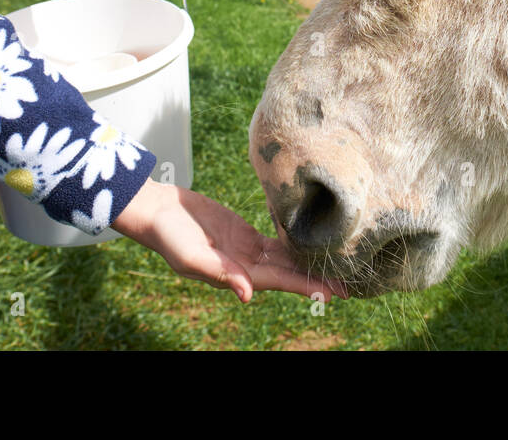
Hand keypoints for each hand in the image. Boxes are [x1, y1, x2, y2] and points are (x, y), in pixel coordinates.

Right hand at [111, 179, 347, 303]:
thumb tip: (247, 295)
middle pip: (290, 272)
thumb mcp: (191, 257)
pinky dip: (293, 242)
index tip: (336, 293)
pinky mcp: (243, 232)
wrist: (156, 212)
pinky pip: (275, 240)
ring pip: (285, 257)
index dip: (308, 286)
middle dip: (317, 278)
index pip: (281, 281)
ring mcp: (245, 248)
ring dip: (309, 262)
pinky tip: (312, 241)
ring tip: (338, 265)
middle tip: (351, 283)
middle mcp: (246, 264)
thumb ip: (220, 274)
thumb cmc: (169, 236)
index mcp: (237, 272)